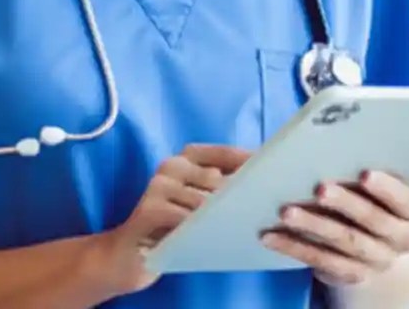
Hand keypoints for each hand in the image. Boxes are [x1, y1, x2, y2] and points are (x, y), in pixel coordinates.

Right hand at [85, 144, 250, 296]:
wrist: (130, 254)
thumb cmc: (173, 228)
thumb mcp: (198, 205)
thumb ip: (221, 190)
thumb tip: (264, 184)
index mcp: (185, 159)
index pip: (224, 153)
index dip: (250, 162)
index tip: (278, 171)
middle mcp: (170, 165)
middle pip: (218, 179)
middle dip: (240, 197)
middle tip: (262, 210)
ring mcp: (157, 185)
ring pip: (204, 201)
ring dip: (223, 218)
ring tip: (239, 230)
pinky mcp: (149, 208)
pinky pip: (186, 218)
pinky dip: (201, 230)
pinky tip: (212, 239)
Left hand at [259, 170, 408, 286]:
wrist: (379, 245)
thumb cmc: (373, 199)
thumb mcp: (379, 183)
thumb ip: (367, 163)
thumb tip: (339, 131)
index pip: (403, 200)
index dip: (386, 188)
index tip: (364, 173)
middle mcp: (399, 239)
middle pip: (372, 220)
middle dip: (346, 204)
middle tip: (320, 189)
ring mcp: (375, 260)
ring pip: (343, 241)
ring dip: (313, 225)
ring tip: (286, 212)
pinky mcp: (351, 274)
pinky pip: (320, 261)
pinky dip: (294, 247)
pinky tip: (270, 236)